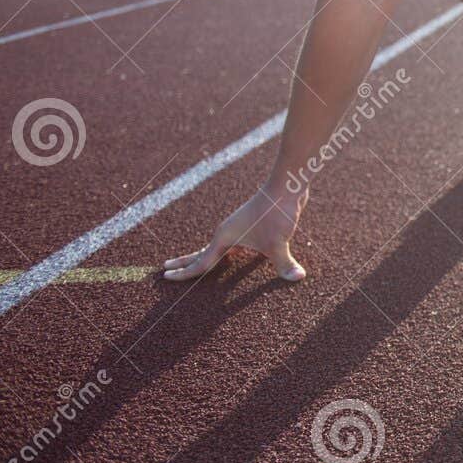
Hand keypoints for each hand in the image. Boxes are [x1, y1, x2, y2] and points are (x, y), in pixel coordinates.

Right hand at [162, 186, 306, 281]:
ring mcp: (239, 227)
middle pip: (201, 253)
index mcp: (224, 238)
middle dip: (184, 263)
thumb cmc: (276, 212)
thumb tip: (297, 277)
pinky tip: (235, 256)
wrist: (286, 185)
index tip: (165, 277)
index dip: (183, 273)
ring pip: (218, 247)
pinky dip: (228, 253)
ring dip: (207, 258)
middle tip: (165, 269)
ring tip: (196, 265)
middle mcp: (227, 232)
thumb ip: (284, 264)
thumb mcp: (278, 242)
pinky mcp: (252, 224)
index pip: (200, 262)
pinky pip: (235, 243)